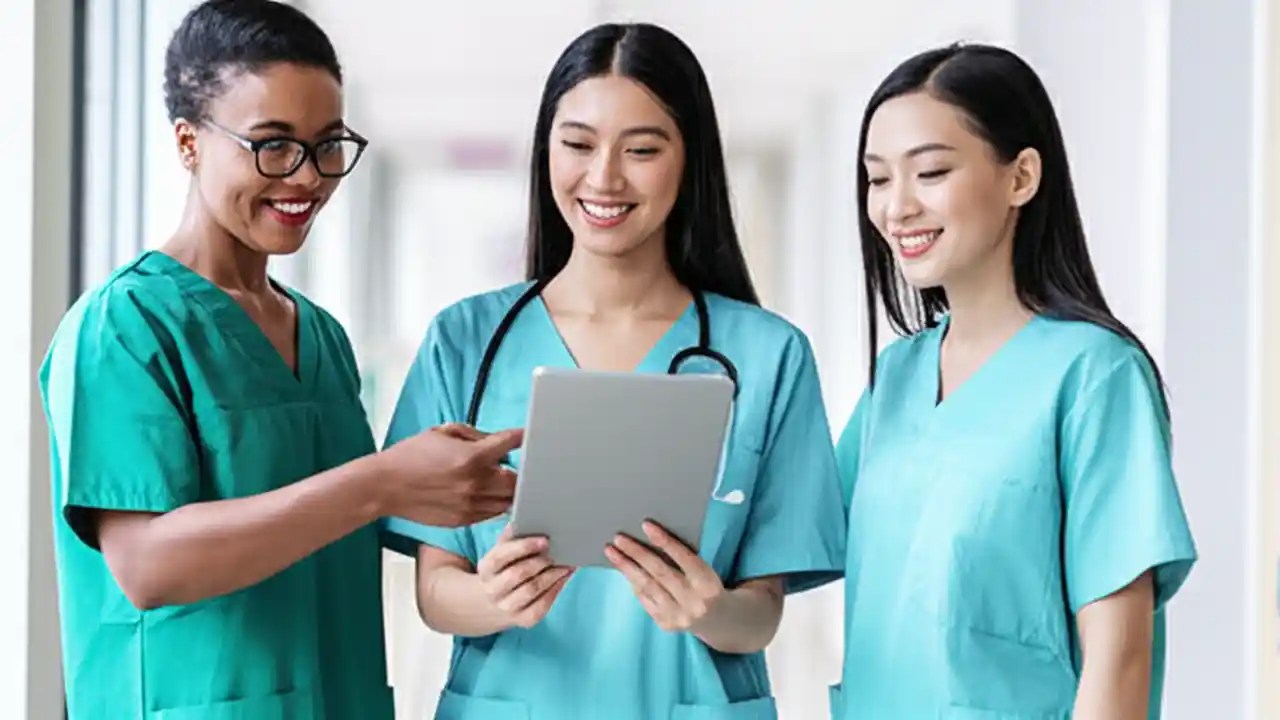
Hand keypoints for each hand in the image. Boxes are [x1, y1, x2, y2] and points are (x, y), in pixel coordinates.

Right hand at [377, 424, 521, 526]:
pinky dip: (494, 505)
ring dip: (508, 492)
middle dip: (520, 472)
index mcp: (473, 457)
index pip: (510, 444)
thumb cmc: (410, 456)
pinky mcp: (463, 520)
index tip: (527, 437)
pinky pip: (490, 514)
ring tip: (504, 483)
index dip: (522, 438)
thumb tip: (495, 441)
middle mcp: (476, 483)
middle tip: (518, 467)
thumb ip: (474, 435)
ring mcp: (470, 505)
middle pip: (517, 481)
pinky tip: (489, 496)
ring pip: (506, 502)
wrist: (385, 486)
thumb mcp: (443, 432)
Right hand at [476, 526, 572, 628]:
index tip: (544, 540)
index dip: (523, 547)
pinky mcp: (523, 620)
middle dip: (540, 562)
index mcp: (485, 569)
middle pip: (518, 574)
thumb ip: (511, 536)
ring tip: (567, 563)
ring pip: (532, 590)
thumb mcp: (500, 552)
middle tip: (559, 552)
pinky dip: (556, 589)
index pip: (500, 557)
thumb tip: (523, 516)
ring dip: (553, 575)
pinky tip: (564, 576)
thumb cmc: (502, 570)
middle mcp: (492, 590)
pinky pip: (543, 605)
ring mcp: (507, 608)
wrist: (491, 604)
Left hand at [604, 521, 723, 632]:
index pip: (683, 558)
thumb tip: (652, 537)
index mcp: (707, 583)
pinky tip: (624, 569)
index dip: (664, 541)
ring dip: (626, 567)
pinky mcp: (666, 624)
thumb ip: (685, 559)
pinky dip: (633, 582)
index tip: (645, 525)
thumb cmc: (707, 585)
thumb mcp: (705, 570)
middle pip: (660, 572)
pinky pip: (645, 599)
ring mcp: (678, 615)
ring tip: (611, 551)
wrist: (717, 620)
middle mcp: (693, 601)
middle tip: (619, 538)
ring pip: (647, 587)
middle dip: (637, 553)